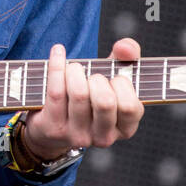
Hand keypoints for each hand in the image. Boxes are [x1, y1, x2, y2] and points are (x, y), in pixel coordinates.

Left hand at [20, 39, 144, 160]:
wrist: (54, 124)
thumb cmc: (92, 95)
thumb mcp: (114, 77)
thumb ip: (128, 57)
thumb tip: (125, 47)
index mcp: (125, 128)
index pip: (130, 107)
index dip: (122, 85)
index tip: (114, 78)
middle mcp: (103, 137)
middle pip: (105, 101)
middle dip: (97, 79)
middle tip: (92, 76)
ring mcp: (78, 136)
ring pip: (79, 94)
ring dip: (75, 70)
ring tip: (74, 68)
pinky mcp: (54, 129)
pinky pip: (56, 92)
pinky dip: (57, 66)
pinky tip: (58, 53)